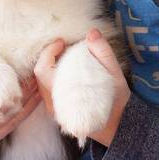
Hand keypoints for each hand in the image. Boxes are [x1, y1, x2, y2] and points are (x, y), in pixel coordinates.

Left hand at [32, 27, 130, 147]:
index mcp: (64, 97)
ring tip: (68, 57)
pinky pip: (49, 89)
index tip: (62, 42)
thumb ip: (103, 53)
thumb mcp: (115, 75)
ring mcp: (54, 109)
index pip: (43, 70)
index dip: (49, 51)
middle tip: (65, 47)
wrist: (118, 126)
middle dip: (50, 57)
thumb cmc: (116, 102)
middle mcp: (54, 105)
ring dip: (52, 66)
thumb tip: (92, 32)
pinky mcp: (57, 110)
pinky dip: (55, 76)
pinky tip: (68, 70)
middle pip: (40, 75)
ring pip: (43, 82)